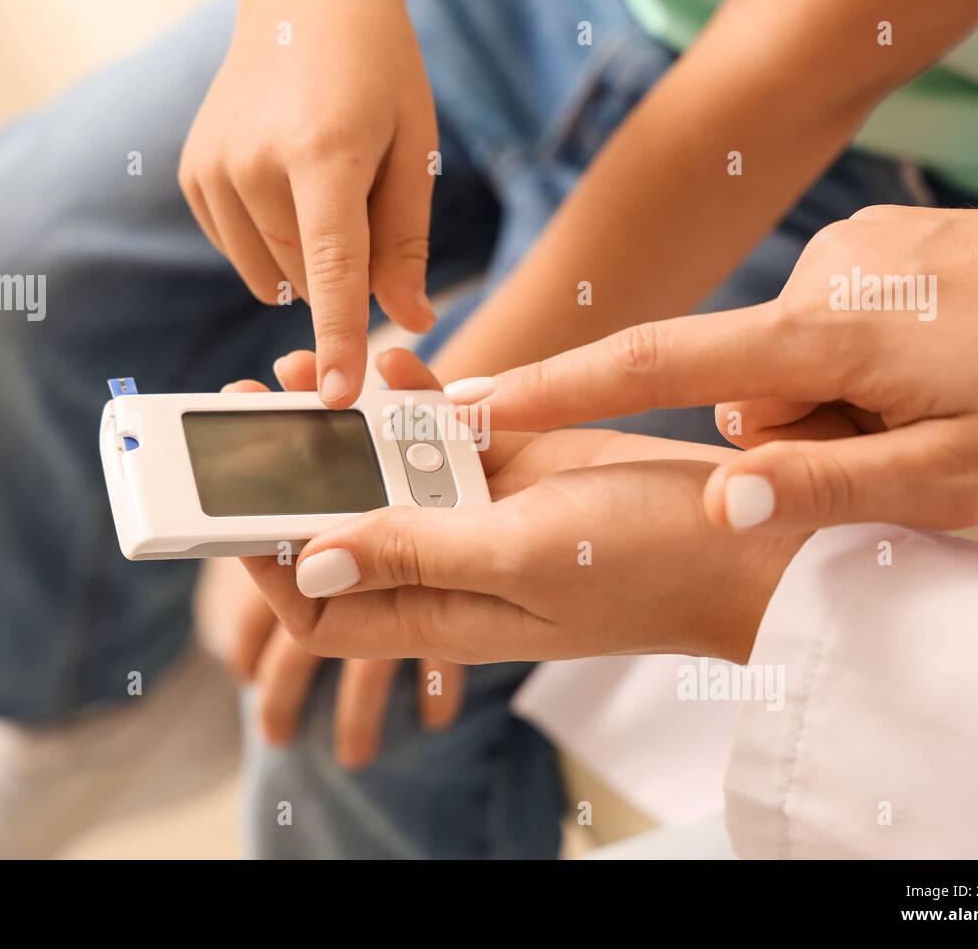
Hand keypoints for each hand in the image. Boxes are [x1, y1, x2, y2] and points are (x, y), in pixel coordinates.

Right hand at [179, 0, 436, 406]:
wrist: (301, 1)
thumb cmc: (373, 68)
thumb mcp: (414, 144)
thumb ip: (407, 239)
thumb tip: (409, 319)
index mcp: (321, 153)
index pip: (333, 269)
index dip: (338, 340)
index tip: (338, 397)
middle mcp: (254, 165)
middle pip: (309, 278)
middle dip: (343, 269)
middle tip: (359, 196)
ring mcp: (213, 171)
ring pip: (273, 274)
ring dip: (305, 258)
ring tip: (319, 182)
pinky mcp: (192, 178)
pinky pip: (242, 252)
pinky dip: (271, 241)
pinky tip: (286, 184)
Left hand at [239, 351, 807, 664]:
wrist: (746, 534)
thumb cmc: (647, 564)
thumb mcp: (524, 559)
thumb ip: (416, 555)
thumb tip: (305, 562)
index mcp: (441, 612)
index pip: (321, 608)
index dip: (266, 561)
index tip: (230, 500)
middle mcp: (450, 568)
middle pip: (343, 529)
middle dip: (290, 475)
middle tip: (249, 405)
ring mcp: (481, 515)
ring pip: (388, 474)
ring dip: (347, 425)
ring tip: (304, 366)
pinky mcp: (515, 468)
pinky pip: (443, 436)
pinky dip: (416, 402)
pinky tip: (394, 364)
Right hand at [441, 204, 977, 534]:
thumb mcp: (951, 475)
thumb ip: (820, 485)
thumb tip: (712, 502)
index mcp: (823, 335)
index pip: (652, 365)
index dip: (553, 389)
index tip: (470, 407)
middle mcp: (821, 279)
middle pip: (742, 388)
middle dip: (786, 441)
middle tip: (887, 463)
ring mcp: (850, 256)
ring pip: (791, 366)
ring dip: (832, 411)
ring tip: (925, 420)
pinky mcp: (878, 249)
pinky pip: (828, 331)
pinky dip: (857, 374)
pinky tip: (933, 377)